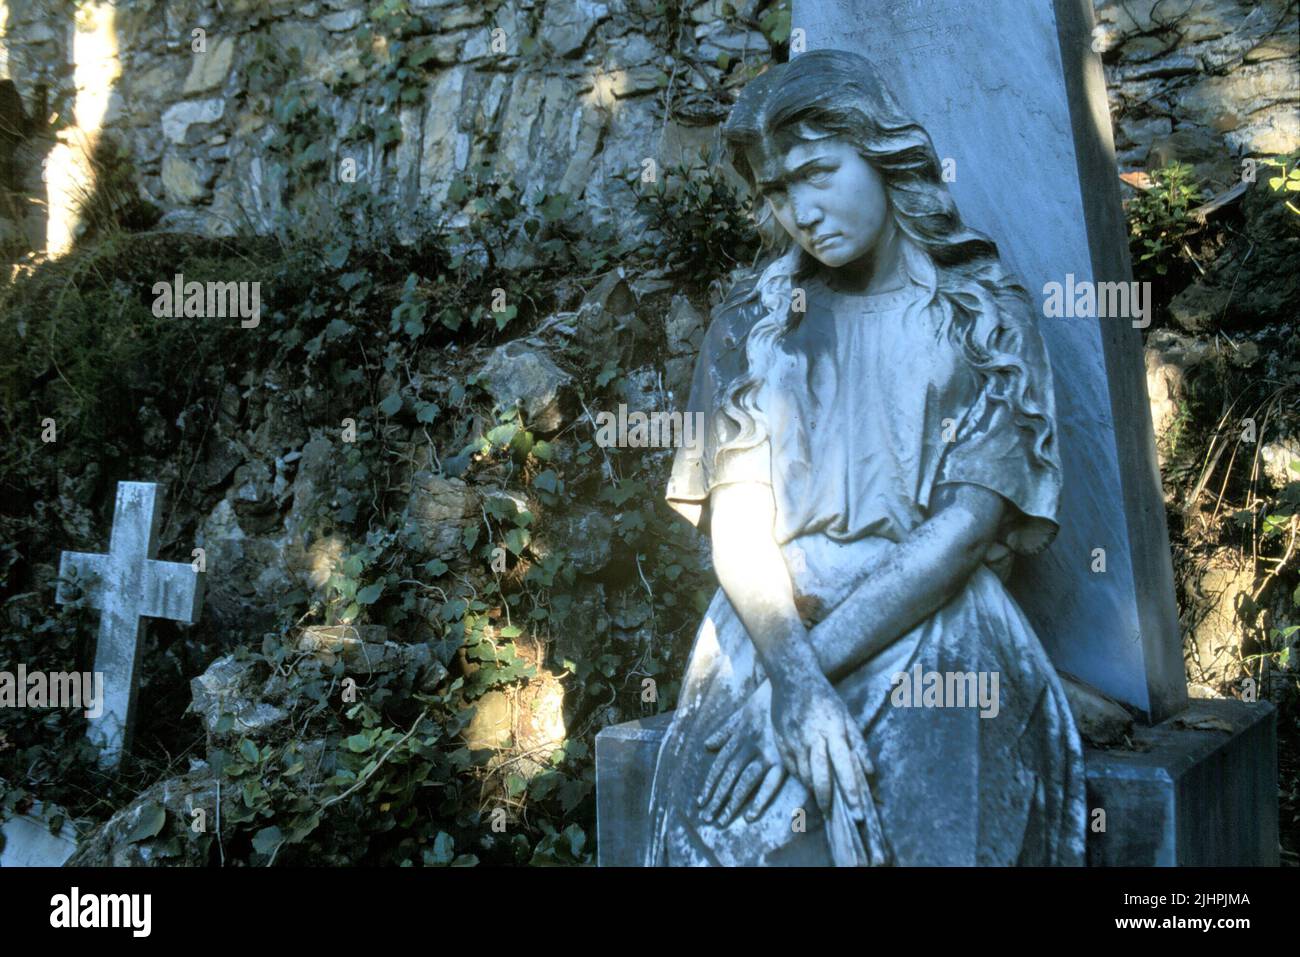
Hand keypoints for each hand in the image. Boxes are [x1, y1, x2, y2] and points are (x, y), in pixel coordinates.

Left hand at [697, 681, 787, 826]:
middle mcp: (746, 747)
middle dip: (716, 798)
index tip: (701, 802)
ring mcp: (764, 753)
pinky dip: (759, 800)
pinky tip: (749, 816)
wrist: (790, 684)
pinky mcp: (782, 758)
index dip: (710, 785)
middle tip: (706, 818)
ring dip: (730, 803)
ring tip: (721, 821)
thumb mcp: (742, 713)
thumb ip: (725, 731)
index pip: (719, 766)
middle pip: (727, 777)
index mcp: (738, 737)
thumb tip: (707, 746)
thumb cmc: (766, 699)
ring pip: (742, 782)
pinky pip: (769, 783)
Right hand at [768, 655, 874, 821]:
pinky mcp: (780, 742)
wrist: (793, 678)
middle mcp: (812, 737)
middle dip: (826, 798)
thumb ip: (858, 744)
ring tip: (823, 801)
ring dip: (813, 790)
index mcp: (832, 730)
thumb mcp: (846, 716)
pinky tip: (808, 781)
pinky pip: (791, 767)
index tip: (857, 809)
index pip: (843, 765)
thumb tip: (869, 772)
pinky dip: (801, 777)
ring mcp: (793, 740)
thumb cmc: (824, 698)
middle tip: (833, 813)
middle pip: (819, 775)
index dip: (850, 789)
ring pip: (804, 774)